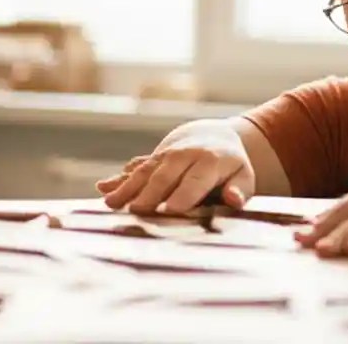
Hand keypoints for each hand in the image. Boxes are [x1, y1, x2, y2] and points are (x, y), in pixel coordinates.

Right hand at [95, 126, 254, 214]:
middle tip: (135, 213)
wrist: (213, 135)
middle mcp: (184, 155)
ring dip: (127, 187)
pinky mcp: (153, 158)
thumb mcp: (244, 177)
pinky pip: (135, 167)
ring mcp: (165, 155)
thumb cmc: (231, 166)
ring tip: (111, 204)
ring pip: (144, 172)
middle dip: (150, 194)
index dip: (182, 196)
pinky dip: (119, 178)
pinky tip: (102, 187)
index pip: (194, 182)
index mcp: (209, 162)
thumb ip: (240, 190)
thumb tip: (234, 200)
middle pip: (164, 177)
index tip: (169, 212)